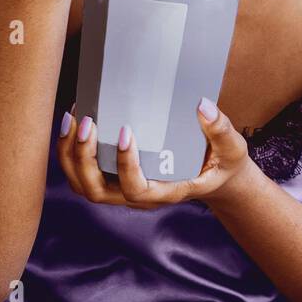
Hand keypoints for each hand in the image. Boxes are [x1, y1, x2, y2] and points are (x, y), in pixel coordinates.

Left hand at [56, 97, 259, 209]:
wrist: (214, 177)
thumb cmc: (221, 163)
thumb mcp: (231, 149)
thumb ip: (221, 129)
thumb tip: (203, 106)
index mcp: (167, 192)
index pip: (137, 190)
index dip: (125, 166)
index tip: (125, 132)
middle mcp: (139, 196)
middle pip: (97, 191)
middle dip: (85, 159)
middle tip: (88, 123)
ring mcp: (123, 189)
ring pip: (83, 185)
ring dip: (71, 156)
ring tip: (73, 119)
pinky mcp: (115, 177)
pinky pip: (83, 174)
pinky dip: (71, 152)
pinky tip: (74, 121)